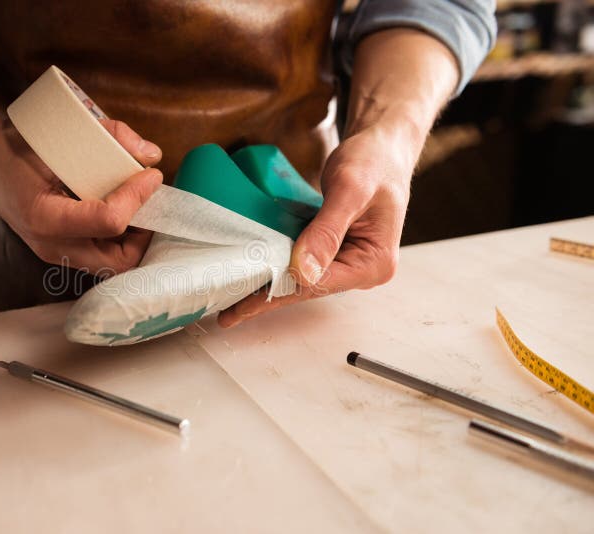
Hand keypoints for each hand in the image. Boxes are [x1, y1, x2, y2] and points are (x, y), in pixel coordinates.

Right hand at [0, 116, 162, 273]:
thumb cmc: (17, 146)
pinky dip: (121, 238)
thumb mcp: (59, 132)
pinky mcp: (62, 251)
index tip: (151, 174)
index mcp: (44, 216)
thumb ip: (108, 136)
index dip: (138, 197)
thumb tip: (151, 154)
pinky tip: (123, 210)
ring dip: (134, 239)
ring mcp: (56, 252)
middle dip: (143, 233)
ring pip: (114, 264)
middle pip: (119, 260)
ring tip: (138, 204)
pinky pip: (103, 256)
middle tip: (149, 200)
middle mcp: (50, 244)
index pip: (109, 221)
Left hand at [217, 28, 456, 327]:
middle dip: (267, 298)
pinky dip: (274, 266)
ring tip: (229, 301)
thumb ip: (326, 230)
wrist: (381, 145)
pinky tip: (248, 274)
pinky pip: (300, 263)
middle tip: (227, 315)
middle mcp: (361, 270)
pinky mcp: (333, 252)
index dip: (277, 291)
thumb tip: (303, 271)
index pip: (318, 284)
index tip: (243, 303)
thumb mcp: (349, 190)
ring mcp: (347, 262)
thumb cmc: (372, 161)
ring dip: (267, 286)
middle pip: (306, 288)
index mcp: (374, 264)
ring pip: (300, 279)